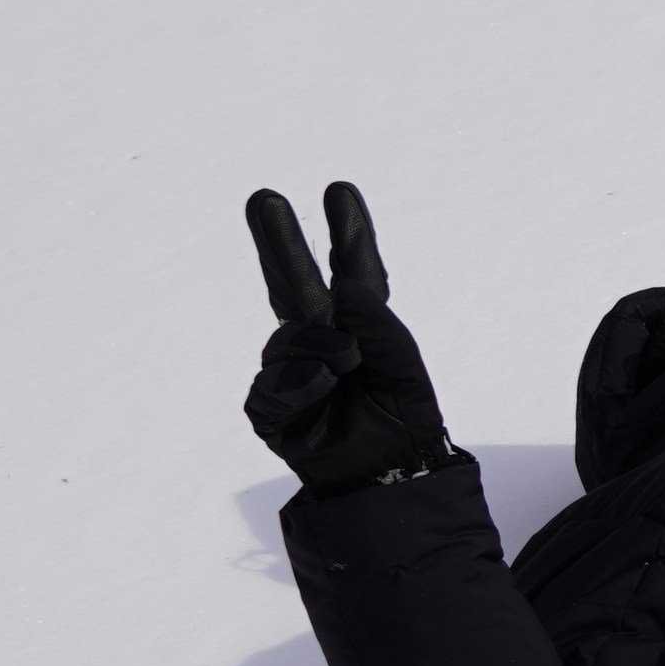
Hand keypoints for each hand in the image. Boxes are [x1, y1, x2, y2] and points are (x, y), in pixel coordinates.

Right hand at [244, 181, 455, 491]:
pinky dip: (300, 384)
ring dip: (319, 347)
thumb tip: (338, 288)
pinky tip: (322, 392)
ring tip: (347, 367)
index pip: (353, 272)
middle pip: (293, 282)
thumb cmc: (401, 417)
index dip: (347, 235)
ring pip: (287, 338)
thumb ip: (374, 319)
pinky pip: (273, 384)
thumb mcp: (401, 361)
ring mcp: (291, 371)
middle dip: (279, 240)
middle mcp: (321, 340)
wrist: (390, 474)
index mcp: (359, 326)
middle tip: (263, 196)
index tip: (340, 191)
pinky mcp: (271, 407)